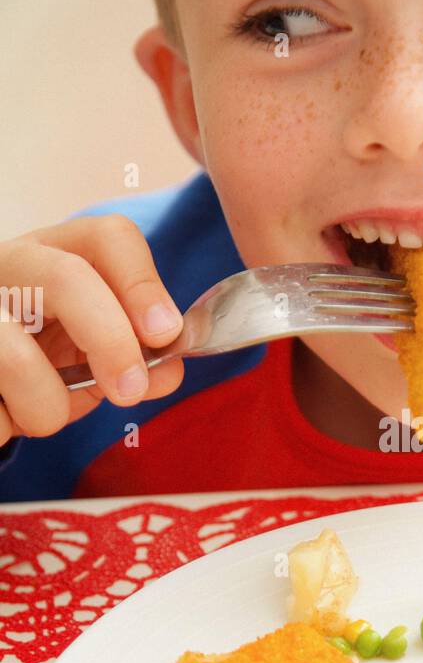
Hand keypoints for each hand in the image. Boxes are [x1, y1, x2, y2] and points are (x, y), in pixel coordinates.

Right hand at [0, 214, 184, 445]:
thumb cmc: (42, 360)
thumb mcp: (92, 353)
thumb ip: (137, 358)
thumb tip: (167, 372)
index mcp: (58, 253)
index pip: (109, 237)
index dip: (143, 284)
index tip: (164, 333)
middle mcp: (10, 265)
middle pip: (67, 277)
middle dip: (111, 340)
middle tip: (130, 390)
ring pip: (16, 356)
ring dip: (47, 407)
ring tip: (44, 414)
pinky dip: (5, 425)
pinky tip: (5, 416)